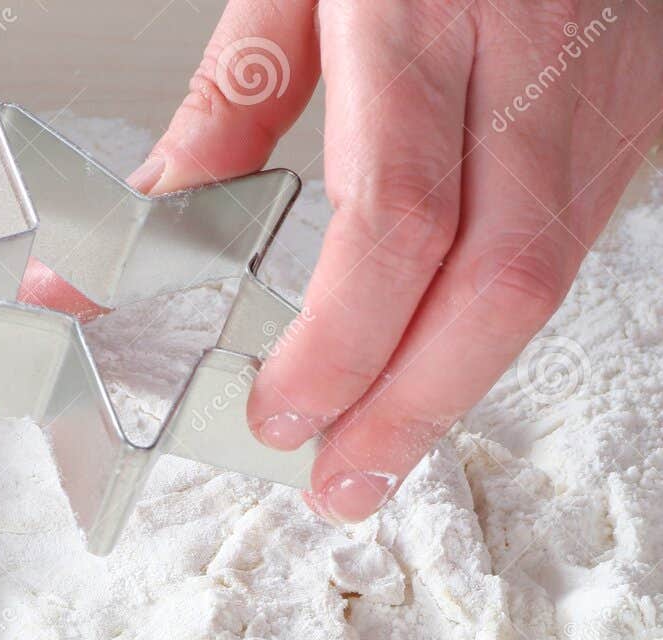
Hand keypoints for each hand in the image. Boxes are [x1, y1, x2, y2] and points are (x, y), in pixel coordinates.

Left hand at [131, 0, 662, 521]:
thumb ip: (223, 115)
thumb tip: (131, 245)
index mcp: (422, 7)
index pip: (395, 224)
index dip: (339, 347)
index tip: (280, 415)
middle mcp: (529, 53)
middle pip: (493, 286)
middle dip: (408, 412)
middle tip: (339, 486)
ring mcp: (598, 85)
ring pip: (544, 282)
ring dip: (454, 388)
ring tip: (377, 449)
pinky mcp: (629, 110)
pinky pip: (568, 247)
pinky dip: (493, 325)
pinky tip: (438, 362)